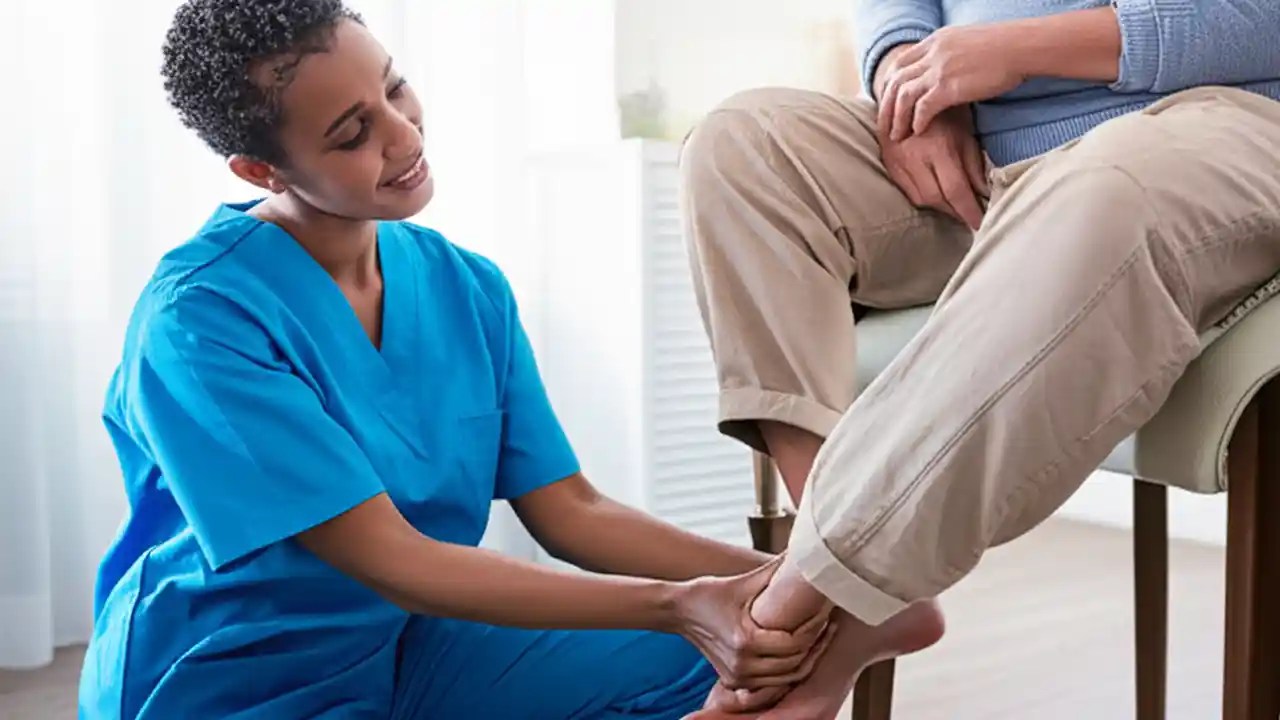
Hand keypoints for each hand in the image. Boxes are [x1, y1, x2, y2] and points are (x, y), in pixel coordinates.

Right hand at [674, 558, 831, 689]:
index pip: (795, 643)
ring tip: (817, 638)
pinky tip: (796, 652)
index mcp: (745, 640)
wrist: (678, 611)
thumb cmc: (709, 592)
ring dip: (804, 661)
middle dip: (815, 645)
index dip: (815, 628)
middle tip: (828, 625)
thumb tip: (803, 550)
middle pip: (795, 664)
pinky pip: (771, 683)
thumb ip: (776, 571)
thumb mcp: (744, 581)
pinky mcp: (734, 681)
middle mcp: (742, 664)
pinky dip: (786, 671)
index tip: (826, 613)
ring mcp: (737, 677)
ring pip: (786, 679)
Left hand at [879, 24, 1025, 139]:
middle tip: (885, 126)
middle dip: (886, 106)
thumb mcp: (969, 43)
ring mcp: (939, 68)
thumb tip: (947, 70)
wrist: (1023, 46)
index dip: (890, 86)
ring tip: (897, 136)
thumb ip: (951, 55)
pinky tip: (918, 132)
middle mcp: (932, 53)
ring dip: (897, 118)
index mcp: (935, 41)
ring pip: (903, 96)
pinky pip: (922, 108)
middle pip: (895, 81)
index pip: (900, 64)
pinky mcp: (949, 86)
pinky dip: (916, 121)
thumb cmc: (1006, 47)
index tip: (889, 104)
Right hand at [879, 105, 987, 230]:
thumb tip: (985, 194)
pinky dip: (925, 199)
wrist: (909, 93)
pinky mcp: (889, 165)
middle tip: (973, 219)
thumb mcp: (965, 133)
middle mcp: (914, 158)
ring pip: (921, 198)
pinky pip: (908, 192)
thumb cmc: (944, 111)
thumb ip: (974, 164)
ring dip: (942, 208)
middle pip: (937, 199)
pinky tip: (938, 199)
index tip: (982, 224)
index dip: (970, 211)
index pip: (956, 190)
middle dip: (957, 213)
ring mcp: (898, 163)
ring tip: (957, 209)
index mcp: (937, 148)